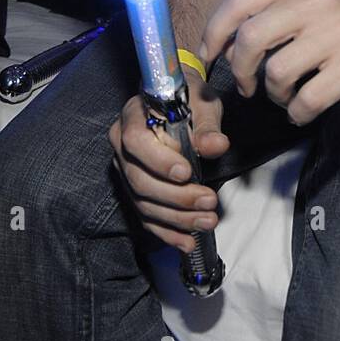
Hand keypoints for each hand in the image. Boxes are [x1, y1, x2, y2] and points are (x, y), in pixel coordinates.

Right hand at [108, 72, 228, 250]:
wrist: (178, 103)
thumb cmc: (188, 99)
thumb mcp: (201, 104)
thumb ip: (206, 127)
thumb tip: (217, 146)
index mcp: (133, 117)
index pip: (135, 141)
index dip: (159, 161)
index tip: (187, 172)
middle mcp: (121, 147)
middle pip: (140, 180)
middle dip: (176, 196)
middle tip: (208, 201)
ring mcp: (126, 172)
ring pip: (144, 203)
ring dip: (177, 218)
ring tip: (207, 221)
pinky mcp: (136, 192)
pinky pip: (146, 217)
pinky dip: (167, 232)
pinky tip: (187, 241)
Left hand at [199, 0, 339, 124]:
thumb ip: (278, 8)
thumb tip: (230, 42)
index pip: (241, 0)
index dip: (215, 31)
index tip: (211, 55)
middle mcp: (316, 2)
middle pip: (251, 38)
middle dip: (239, 70)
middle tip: (246, 85)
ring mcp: (337, 34)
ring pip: (277, 73)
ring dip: (272, 94)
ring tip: (285, 96)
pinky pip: (309, 99)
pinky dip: (298, 112)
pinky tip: (303, 110)